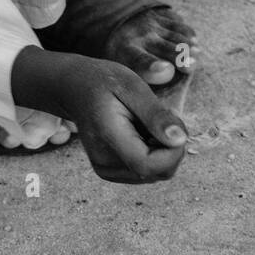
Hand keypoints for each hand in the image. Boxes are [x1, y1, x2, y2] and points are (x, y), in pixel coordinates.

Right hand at [12, 47, 187, 182]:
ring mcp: (107, 170)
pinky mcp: (112, 171)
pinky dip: (154, 152)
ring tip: (149, 121)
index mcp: (108, 140)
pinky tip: (143, 131)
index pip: (150, 165)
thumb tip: (181, 140)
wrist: (73, 88)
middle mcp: (105, 164)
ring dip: (164, 149)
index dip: (174, 150)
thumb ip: (156, 115)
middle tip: (164, 115)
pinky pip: (146, 170)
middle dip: (173, 147)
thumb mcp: (132, 87)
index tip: (174, 120)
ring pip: (156, 173)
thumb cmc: (102, 82)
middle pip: (158, 172)